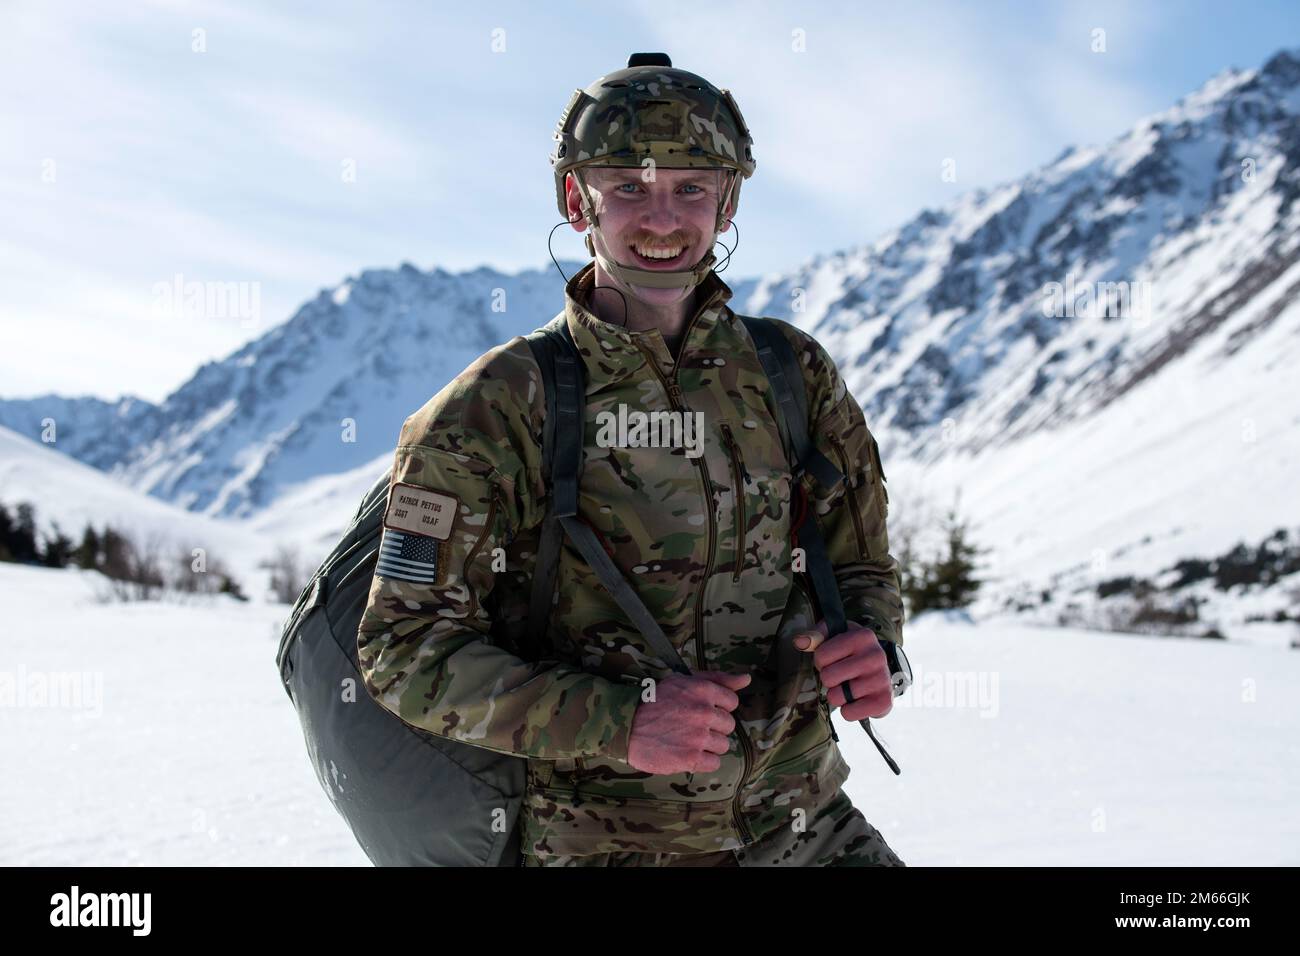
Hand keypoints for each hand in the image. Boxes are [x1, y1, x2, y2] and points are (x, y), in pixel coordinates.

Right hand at [626, 671, 750, 774]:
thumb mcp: (683, 681)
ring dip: (708, 745)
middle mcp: (704, 712)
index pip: (732, 702)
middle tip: (691, 726)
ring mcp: (698, 736)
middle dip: (713, 727)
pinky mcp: (691, 758)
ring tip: (688, 740)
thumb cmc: (654, 701)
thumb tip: (746, 679)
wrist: (626, 725)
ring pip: (723, 745)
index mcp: (703, 690)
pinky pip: (714, 763)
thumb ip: (717, 679)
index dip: (718, 707)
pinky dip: (703, 760)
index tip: (702, 711)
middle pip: (728, 725)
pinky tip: (688, 753)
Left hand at [794, 619, 892, 720]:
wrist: (880, 675)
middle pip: (828, 677)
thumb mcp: (836, 637)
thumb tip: (800, 641)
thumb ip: (816, 636)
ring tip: (848, 687)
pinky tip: (856, 700)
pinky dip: (848, 711)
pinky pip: (848, 714)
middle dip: (829, 679)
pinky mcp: (883, 701)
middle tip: (841, 676)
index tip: (834, 660)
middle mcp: (875, 655)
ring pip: (835, 697)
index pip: (821, 655)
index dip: (821, 661)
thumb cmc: (852, 654)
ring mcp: (881, 679)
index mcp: (862, 636)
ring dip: (837, 695)